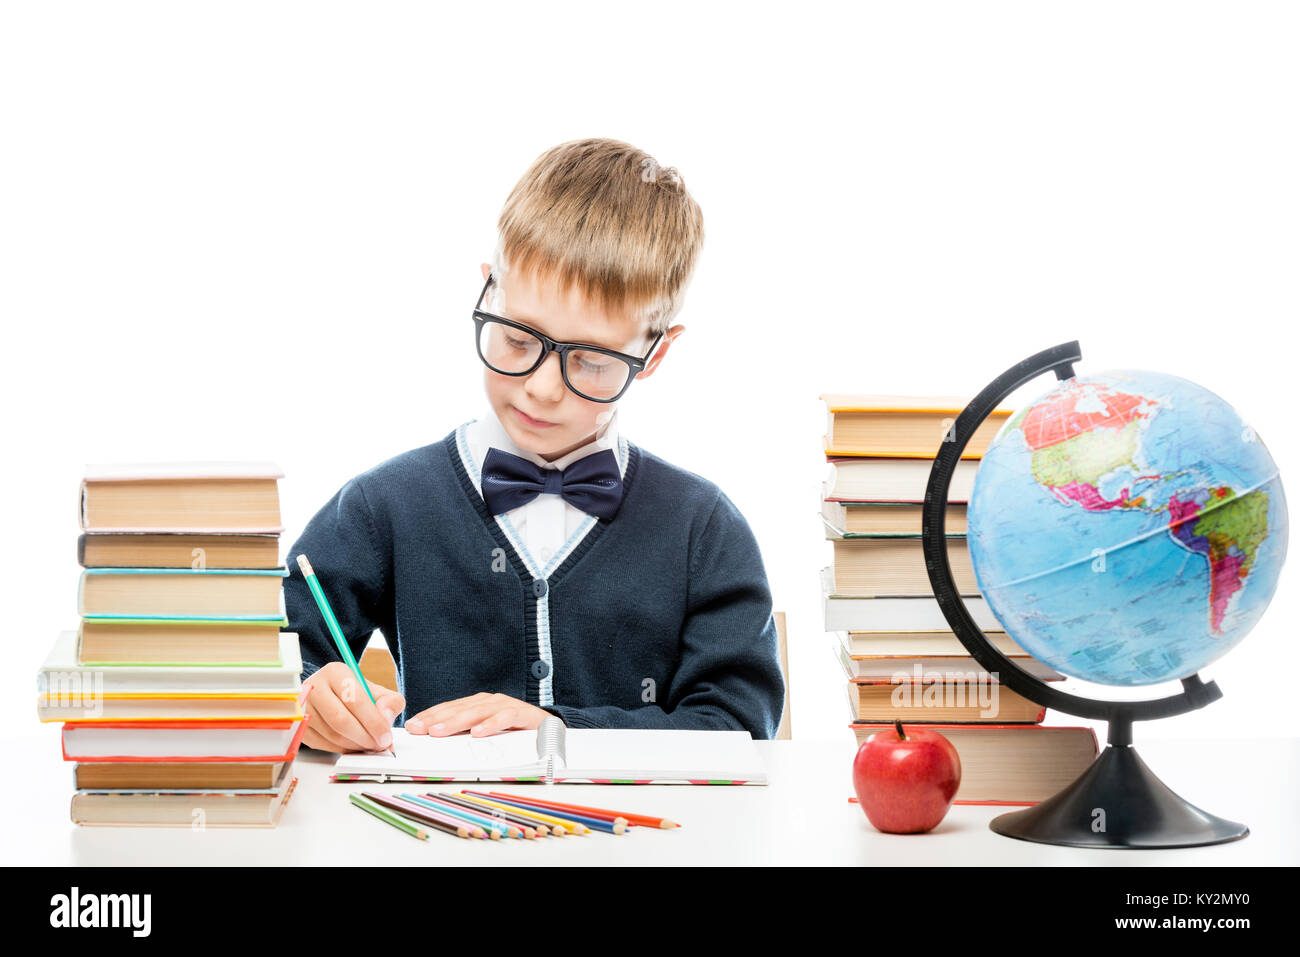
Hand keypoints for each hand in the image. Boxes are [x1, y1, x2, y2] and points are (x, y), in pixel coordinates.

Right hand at [301, 662, 405, 752]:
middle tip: (378, 745)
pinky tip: (353, 745)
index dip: (373, 722)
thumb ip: (390, 702)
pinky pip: (323, 744)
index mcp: (335, 672)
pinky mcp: (299, 726)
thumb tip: (386, 719)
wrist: (330, 695)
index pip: (355, 699)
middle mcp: (314, 687)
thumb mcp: (376, 691)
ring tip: (368, 745)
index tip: (386, 736)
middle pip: (340, 720)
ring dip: (355, 745)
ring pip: (331, 735)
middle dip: (364, 737)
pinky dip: (342, 749)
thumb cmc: (355, 694)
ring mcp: (302, 707)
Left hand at [404, 693, 553, 737]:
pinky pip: (505, 718)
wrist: (551, 730)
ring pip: (478, 712)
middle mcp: (489, 702)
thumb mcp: (486, 733)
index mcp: (477, 705)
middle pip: (459, 709)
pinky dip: (492, 724)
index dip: (430, 716)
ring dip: (457, 721)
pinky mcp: (523, 714)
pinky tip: (478, 733)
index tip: (411, 726)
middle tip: (419, 729)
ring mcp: (506, 706)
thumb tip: (435, 741)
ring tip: (439, 732)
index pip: (448, 708)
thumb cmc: (515, 733)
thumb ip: (464, 735)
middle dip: (436, 719)